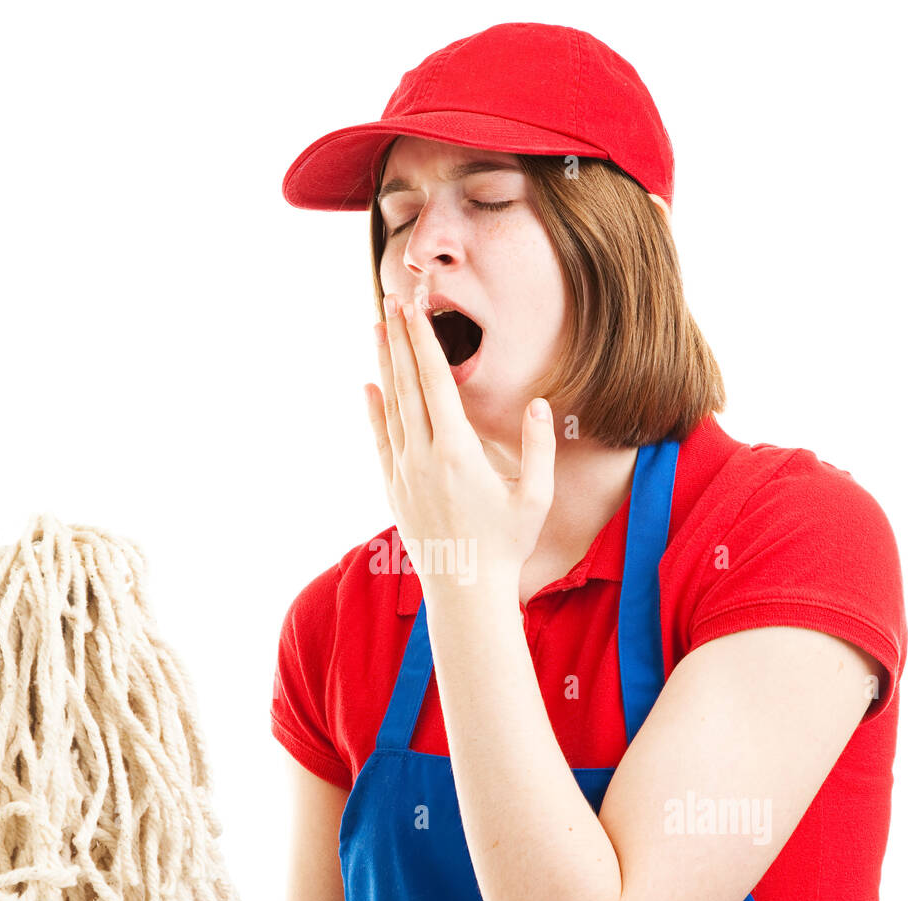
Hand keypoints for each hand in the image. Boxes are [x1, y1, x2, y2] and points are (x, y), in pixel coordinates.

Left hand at [364, 290, 555, 598]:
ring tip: (378, 330)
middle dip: (401, 340)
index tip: (416, 310)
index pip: (436, 383)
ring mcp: (404, 473)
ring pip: (391, 408)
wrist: (465, 591)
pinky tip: (369, 388)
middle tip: (392, 301)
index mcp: (458, 452)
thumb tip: (539, 403)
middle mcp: (424, 458)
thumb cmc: (505, 545)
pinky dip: (374, 412)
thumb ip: (538, 446)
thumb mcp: (535, 497)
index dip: (425, 342)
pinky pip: (381, 441)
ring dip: (385, 367)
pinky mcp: (394, 490)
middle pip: (408, 386)